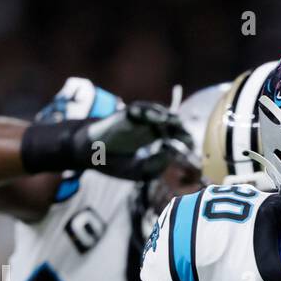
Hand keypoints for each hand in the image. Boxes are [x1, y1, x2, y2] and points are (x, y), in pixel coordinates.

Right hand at [77, 102, 191, 179]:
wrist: (89, 155)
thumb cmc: (114, 163)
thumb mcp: (140, 171)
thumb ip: (157, 165)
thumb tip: (172, 155)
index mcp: (151, 139)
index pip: (173, 136)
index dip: (183, 140)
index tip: (191, 148)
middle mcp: (146, 127)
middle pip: (169, 123)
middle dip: (180, 128)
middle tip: (188, 136)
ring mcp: (136, 120)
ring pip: (157, 113)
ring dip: (169, 118)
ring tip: (178, 123)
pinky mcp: (124, 115)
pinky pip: (139, 109)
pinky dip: (150, 111)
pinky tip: (161, 117)